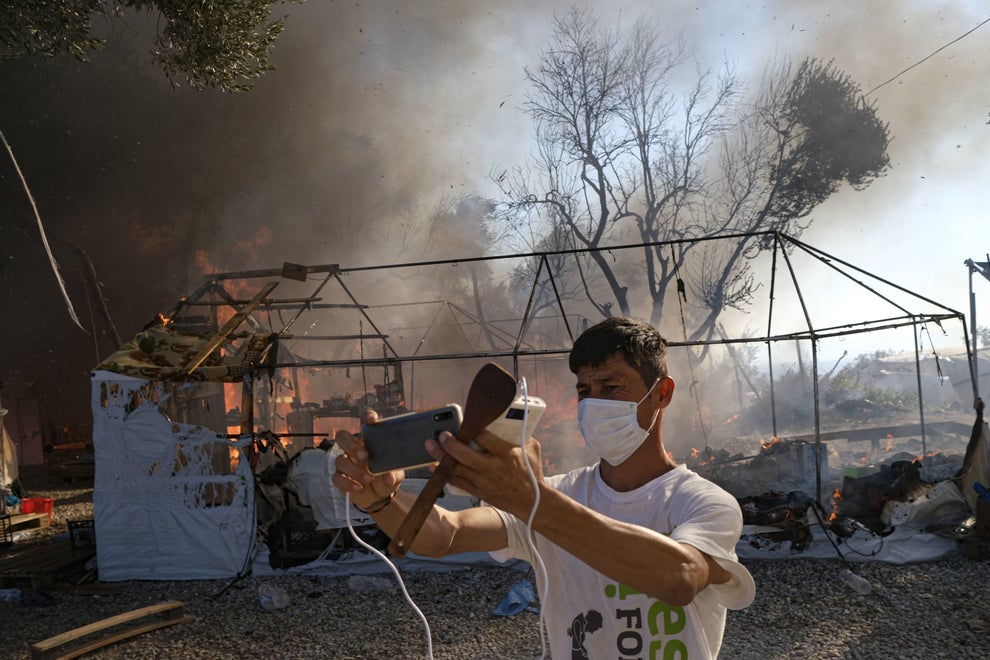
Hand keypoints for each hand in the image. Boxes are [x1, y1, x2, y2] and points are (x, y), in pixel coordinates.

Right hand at [331, 410, 403, 509]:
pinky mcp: (340, 478)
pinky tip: (358, 487)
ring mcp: (346, 463)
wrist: (380, 497)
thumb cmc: (387, 478)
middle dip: (351, 445)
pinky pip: (336, 478)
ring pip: (340, 460)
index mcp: (369, 441)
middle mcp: (354, 448)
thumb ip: (393, 475)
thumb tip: (389, 477)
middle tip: (364, 457)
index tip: (371, 419)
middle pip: (343, 437)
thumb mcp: (395, 475)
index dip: (366, 417)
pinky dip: (347, 483)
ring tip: (369, 479)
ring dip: (354, 470)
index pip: (364, 423)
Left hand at [427, 428, 544, 518]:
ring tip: (430, 446)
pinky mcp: (478, 491)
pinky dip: (444, 473)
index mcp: (506, 454)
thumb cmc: (532, 472)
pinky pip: (456, 483)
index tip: (465, 421)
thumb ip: (520, 433)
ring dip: (441, 457)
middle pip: (465, 455)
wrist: (532, 501)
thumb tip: (510, 419)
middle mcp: (492, 468)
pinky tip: (434, 465)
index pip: (485, 438)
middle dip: (450, 444)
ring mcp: (483, 481)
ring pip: (456, 469)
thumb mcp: (532, 448)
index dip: (472, 429)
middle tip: (440, 434)